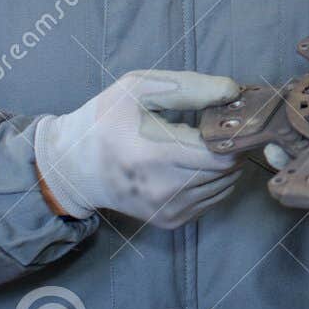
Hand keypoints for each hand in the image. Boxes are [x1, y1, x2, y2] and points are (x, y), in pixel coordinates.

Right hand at [33, 70, 243, 227]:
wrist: (75, 167)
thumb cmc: (106, 120)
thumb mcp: (139, 88)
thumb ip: (189, 87)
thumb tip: (232, 91)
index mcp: (154, 154)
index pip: (222, 154)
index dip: (233, 133)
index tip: (229, 116)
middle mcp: (163, 189)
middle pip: (227, 170)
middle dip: (231, 146)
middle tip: (218, 127)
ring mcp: (168, 210)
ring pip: (224, 186)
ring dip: (223, 163)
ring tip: (202, 143)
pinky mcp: (170, 221)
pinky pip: (212, 199)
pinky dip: (213, 180)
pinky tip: (193, 162)